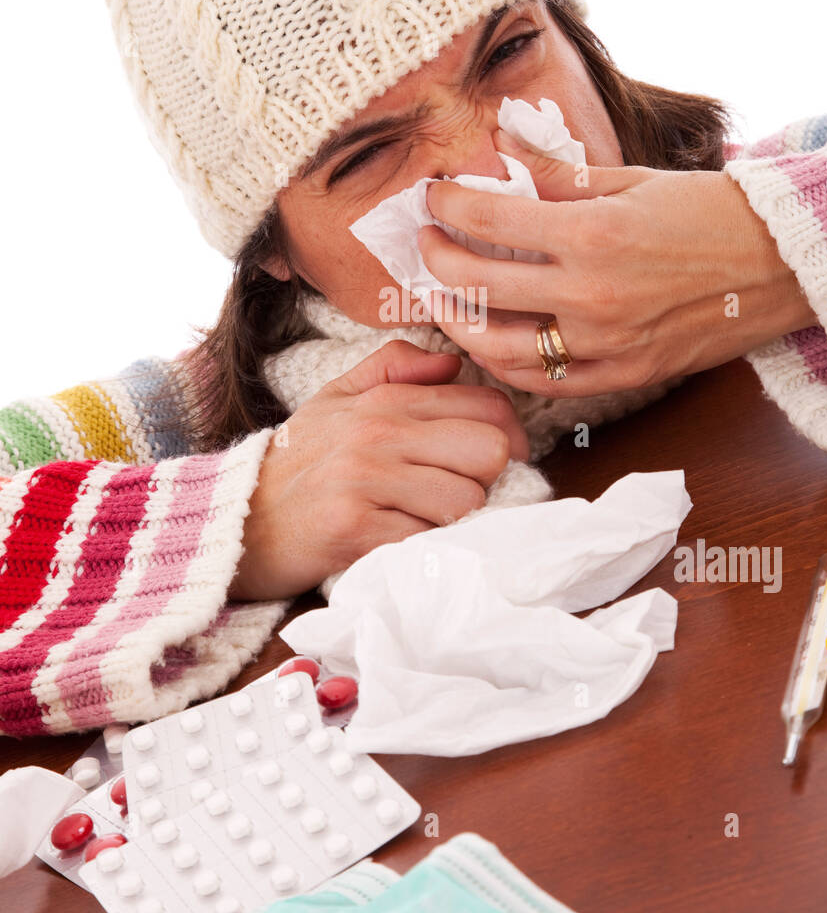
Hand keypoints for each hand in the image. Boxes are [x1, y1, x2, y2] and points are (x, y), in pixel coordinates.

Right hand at [230, 339, 528, 600]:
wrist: (234, 522)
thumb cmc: (294, 463)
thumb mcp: (336, 399)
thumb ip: (393, 367)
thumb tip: (452, 362)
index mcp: (384, 399)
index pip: (487, 406)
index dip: (506, 437)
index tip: (490, 462)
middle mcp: (378, 433)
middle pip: (488, 450)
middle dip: (484, 479)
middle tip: (455, 493)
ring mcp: (366, 481)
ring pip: (465, 501)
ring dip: (453, 521)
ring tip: (421, 521)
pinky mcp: (355, 530)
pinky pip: (427, 540)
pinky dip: (422, 550)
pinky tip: (398, 543)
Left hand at [417, 127, 815, 397]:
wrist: (779, 265)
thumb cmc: (709, 213)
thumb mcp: (632, 180)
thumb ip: (558, 172)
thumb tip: (501, 143)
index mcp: (593, 234)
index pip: (490, 220)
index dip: (449, 206)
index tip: (435, 197)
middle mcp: (591, 295)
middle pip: (478, 285)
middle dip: (437, 259)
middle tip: (428, 242)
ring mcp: (605, 344)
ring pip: (499, 348)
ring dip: (457, 322)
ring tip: (442, 299)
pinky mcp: (622, 376)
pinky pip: (544, 383)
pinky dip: (505, 365)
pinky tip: (488, 342)